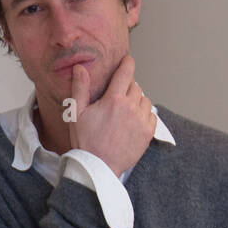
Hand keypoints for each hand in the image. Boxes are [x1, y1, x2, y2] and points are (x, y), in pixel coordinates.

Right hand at [67, 54, 155, 176]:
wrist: (98, 167)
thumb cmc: (86, 141)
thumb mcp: (77, 114)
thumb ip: (80, 88)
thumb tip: (80, 68)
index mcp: (114, 100)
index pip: (126, 72)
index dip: (127, 63)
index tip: (127, 60)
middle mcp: (131, 108)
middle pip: (135, 86)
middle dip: (127, 88)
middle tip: (116, 99)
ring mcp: (141, 121)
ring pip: (144, 100)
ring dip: (136, 101)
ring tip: (123, 112)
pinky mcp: (148, 133)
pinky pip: (151, 115)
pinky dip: (144, 115)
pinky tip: (132, 122)